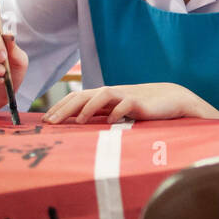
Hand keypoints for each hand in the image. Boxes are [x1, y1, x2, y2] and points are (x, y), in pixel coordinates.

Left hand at [42, 83, 218, 123]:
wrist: (172, 100)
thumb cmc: (143, 108)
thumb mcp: (119, 112)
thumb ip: (102, 115)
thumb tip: (80, 124)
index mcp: (105, 96)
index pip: (77, 97)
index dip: (61, 106)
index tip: (46, 120)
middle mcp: (112, 93)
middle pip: (83, 95)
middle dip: (65, 107)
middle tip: (51, 121)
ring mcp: (125, 95)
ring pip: (101, 94)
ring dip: (88, 107)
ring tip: (77, 121)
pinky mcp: (139, 101)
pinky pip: (125, 104)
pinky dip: (116, 112)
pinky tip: (110, 121)